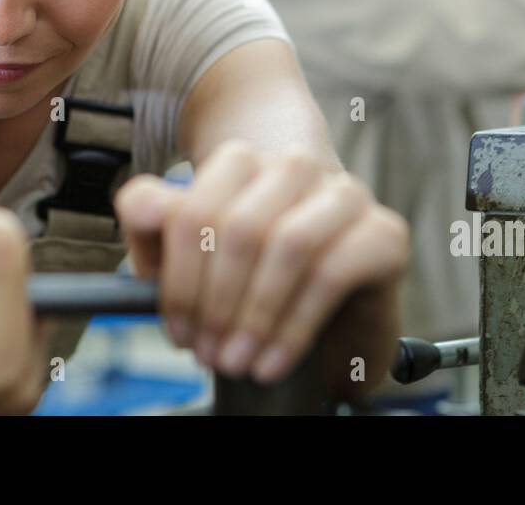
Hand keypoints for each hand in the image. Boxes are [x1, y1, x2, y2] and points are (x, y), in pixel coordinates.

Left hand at [114, 141, 407, 396]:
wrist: (341, 304)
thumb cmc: (260, 277)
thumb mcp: (200, 256)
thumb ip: (159, 224)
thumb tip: (141, 205)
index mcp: (242, 163)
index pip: (191, 209)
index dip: (177, 280)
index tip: (178, 331)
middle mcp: (294, 167)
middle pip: (237, 226)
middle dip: (215, 303)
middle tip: (209, 353)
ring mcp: (344, 194)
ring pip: (286, 243)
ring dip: (255, 315)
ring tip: (238, 361)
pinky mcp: (383, 231)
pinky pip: (330, 274)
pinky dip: (293, 326)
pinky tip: (273, 360)